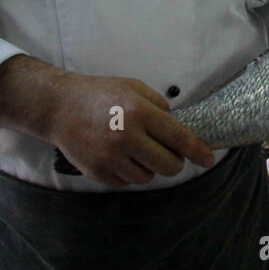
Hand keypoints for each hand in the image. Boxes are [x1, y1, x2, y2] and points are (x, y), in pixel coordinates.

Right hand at [46, 72, 214, 186]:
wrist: (60, 108)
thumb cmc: (99, 94)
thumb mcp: (133, 87)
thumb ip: (158, 105)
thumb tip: (177, 124)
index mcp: (139, 113)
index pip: (178, 138)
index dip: (198, 151)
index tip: (208, 160)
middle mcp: (126, 137)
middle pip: (168, 165)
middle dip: (175, 162)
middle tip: (171, 154)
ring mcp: (110, 157)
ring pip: (148, 177)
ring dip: (151, 167)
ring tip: (139, 150)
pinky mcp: (97, 172)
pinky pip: (127, 182)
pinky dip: (130, 173)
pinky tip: (122, 156)